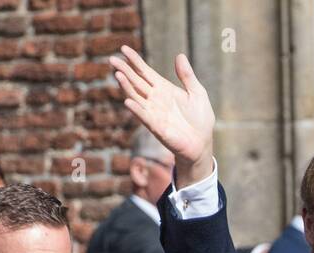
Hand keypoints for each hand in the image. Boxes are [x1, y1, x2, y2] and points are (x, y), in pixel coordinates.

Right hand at [110, 47, 214, 185]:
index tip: (123, 48)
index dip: (135, 61)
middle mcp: (155, 99)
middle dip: (124, 70)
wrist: (202, 143)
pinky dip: (137, 110)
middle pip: (136, 82)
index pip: (145, 72)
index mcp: (164, 88)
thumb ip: (187, 76)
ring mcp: (154, 113)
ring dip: (126, 87)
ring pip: (136, 97)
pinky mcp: (157, 127)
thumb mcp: (197, 93)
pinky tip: (128, 101)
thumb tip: (179, 55)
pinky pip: (144, 117)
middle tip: (112, 59)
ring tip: (118, 75)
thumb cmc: (200, 119)